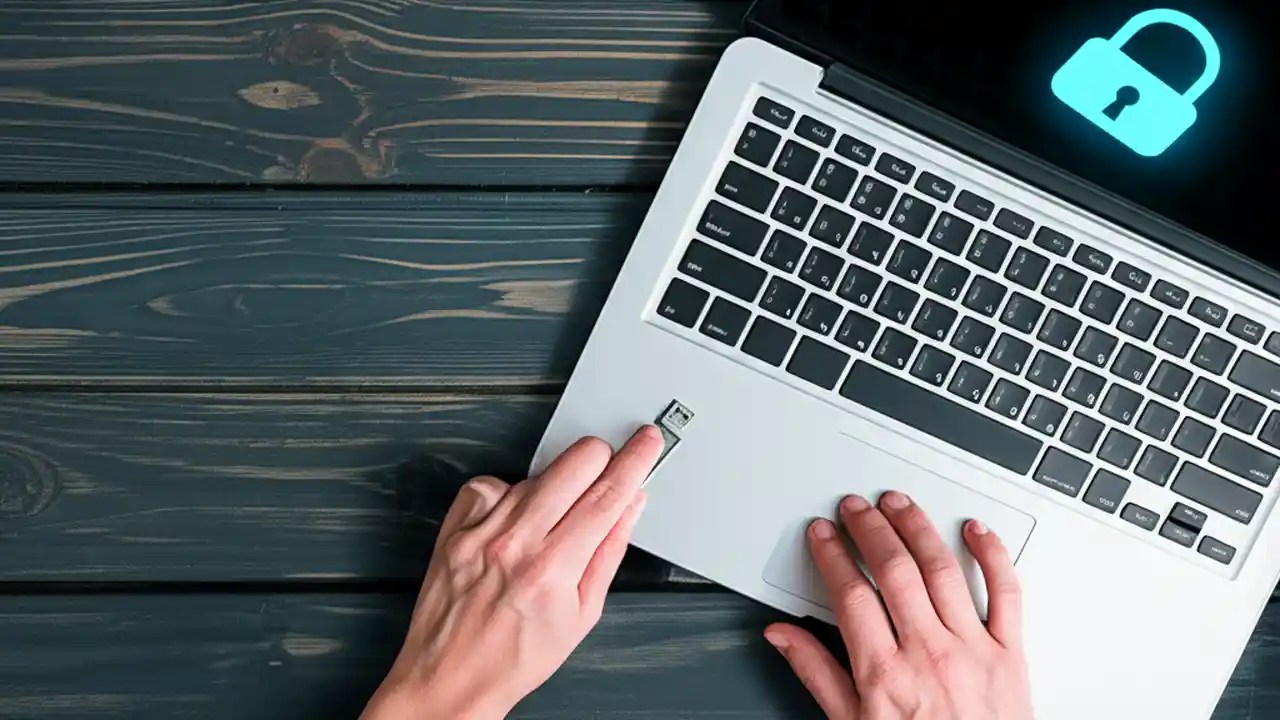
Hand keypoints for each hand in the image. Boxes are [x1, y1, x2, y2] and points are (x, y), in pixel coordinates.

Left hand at [362, 427, 664, 719]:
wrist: (451, 677)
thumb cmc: (514, 657)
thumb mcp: (581, 616)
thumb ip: (609, 553)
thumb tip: (629, 507)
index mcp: (552, 569)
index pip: (607, 496)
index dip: (635, 461)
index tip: (647, 443)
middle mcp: (514, 543)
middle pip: (573, 464)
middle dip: (600, 458)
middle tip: (606, 471)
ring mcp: (480, 531)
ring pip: (536, 472)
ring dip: (555, 487)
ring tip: (549, 526)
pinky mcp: (455, 525)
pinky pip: (492, 484)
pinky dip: (508, 495)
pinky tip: (512, 522)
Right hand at [764, 492, 1032, 719]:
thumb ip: (817, 674)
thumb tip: (784, 636)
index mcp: (885, 674)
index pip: (850, 594)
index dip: (832, 555)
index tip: (822, 534)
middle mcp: (929, 655)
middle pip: (895, 571)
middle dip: (870, 529)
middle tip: (854, 507)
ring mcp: (973, 650)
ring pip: (942, 570)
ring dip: (917, 528)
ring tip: (898, 504)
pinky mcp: (1011, 654)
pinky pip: (1006, 592)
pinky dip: (992, 555)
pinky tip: (975, 530)